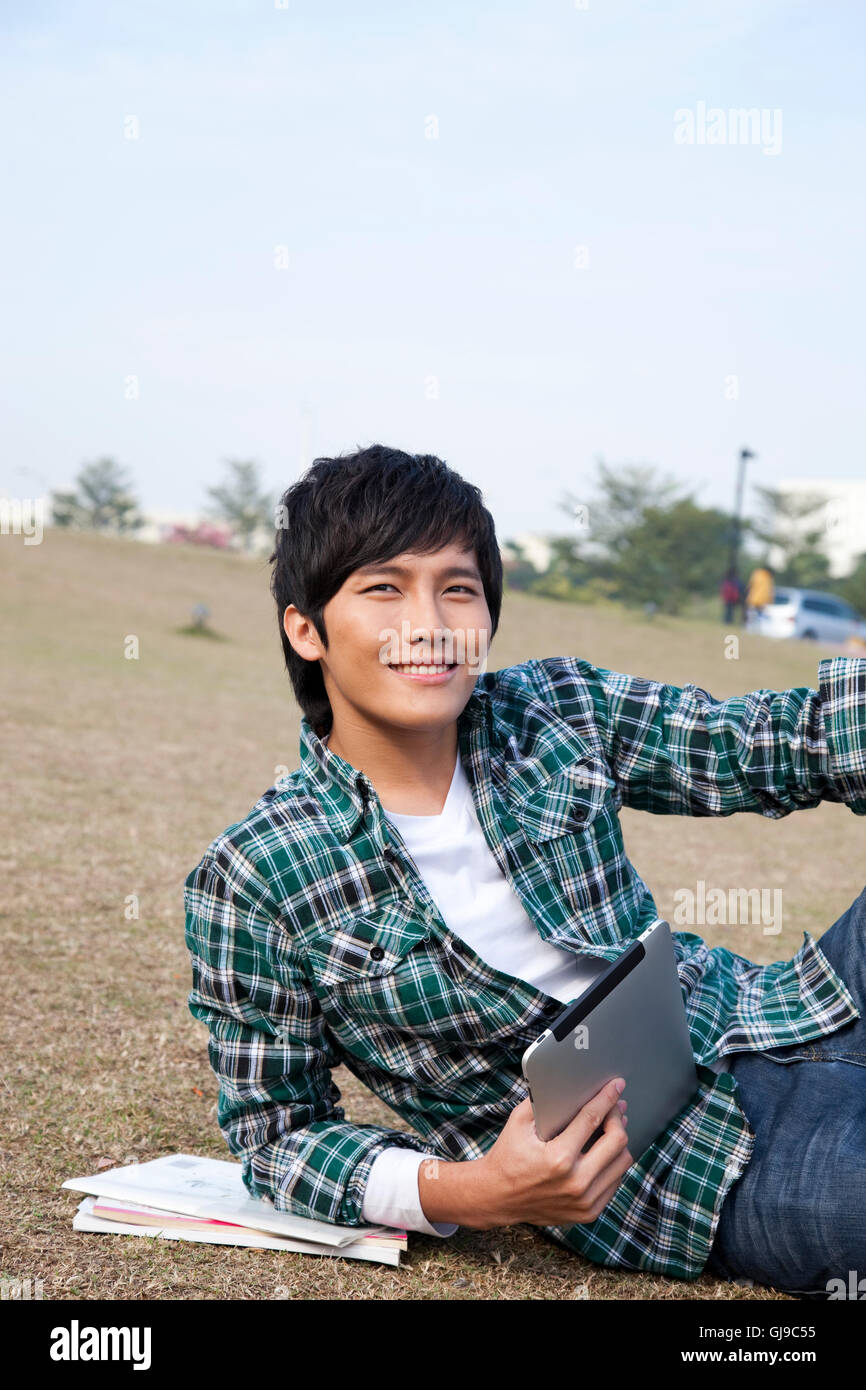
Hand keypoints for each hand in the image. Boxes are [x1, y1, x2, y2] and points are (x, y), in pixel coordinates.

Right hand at [471, 1077, 632, 1228]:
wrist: (497, 1197)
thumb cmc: (508, 1156)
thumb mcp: (518, 1122)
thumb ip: (542, 1099)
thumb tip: (568, 1081)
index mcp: (558, 1158)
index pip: (592, 1119)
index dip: (607, 1098)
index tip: (616, 1085)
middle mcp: (576, 1182)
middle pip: (617, 1141)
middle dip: (618, 1117)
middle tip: (614, 1107)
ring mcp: (584, 1201)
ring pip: (622, 1162)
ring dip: (619, 1141)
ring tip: (612, 1127)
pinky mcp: (588, 1212)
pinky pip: (615, 1181)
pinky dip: (613, 1163)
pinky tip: (605, 1151)